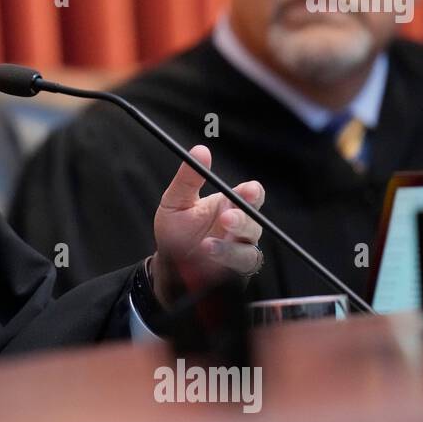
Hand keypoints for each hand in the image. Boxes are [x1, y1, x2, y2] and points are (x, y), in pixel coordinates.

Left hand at [151, 145, 264, 305]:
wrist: (168, 264)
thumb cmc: (176, 230)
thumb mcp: (175, 202)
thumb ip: (188, 179)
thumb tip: (201, 150)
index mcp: (229, 205)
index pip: (251, 195)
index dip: (252, 193)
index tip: (246, 191)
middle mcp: (239, 227)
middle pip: (254, 221)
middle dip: (243, 219)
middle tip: (226, 217)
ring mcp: (239, 250)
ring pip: (248, 248)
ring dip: (231, 246)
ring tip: (207, 245)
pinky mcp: (235, 271)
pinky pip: (240, 268)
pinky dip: (226, 262)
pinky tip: (209, 256)